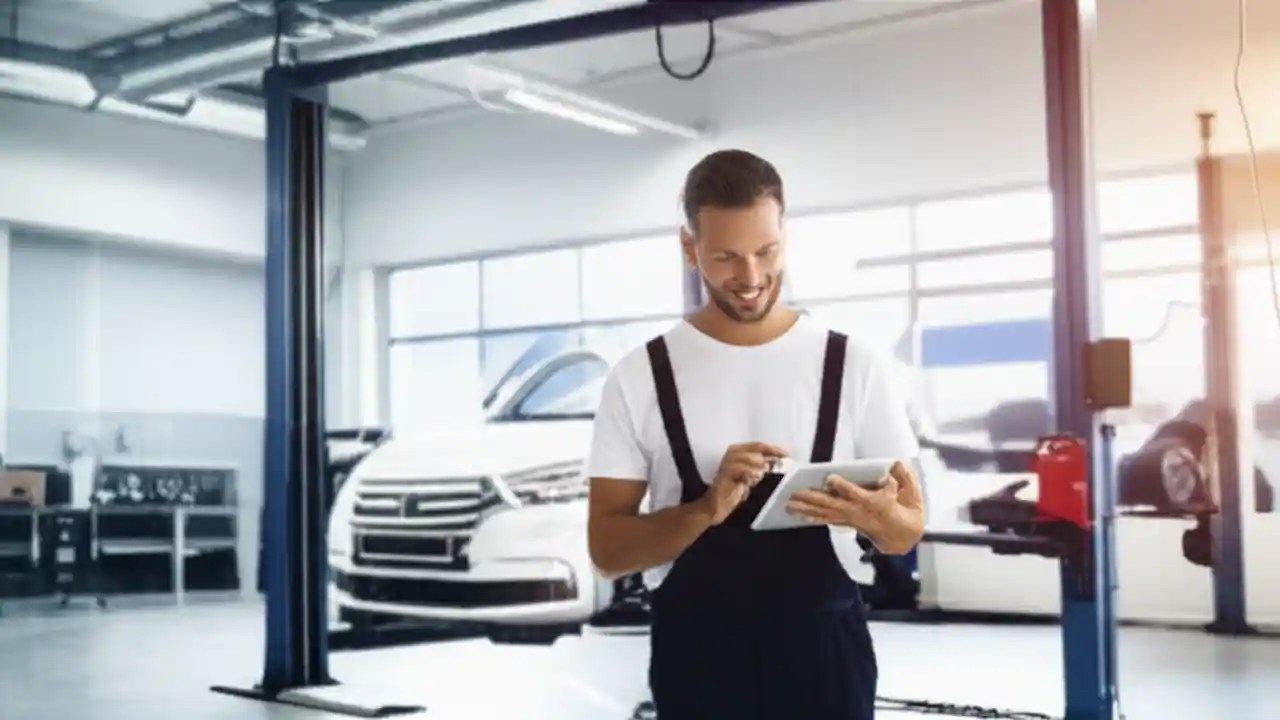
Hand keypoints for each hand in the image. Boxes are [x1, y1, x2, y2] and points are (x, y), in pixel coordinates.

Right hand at [696, 442, 788, 525]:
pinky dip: (750, 474)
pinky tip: (751, 482)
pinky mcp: (725, 474)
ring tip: (759, 478)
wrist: (715, 506)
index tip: (786, 454)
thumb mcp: (750, 477)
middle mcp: (731, 454)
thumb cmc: (733, 491)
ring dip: (759, 468)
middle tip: (779, 464)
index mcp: (737, 451)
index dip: (773, 449)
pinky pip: (742, 470)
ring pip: (750, 458)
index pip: (758, 445)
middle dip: (769, 456)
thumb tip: (777, 460)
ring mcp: (727, 463)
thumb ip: (761, 467)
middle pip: (756, 449)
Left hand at [785, 461, 924, 553]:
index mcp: (874, 503)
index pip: (855, 493)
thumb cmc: (906, 510)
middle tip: (794, 494)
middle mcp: (859, 512)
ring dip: (806, 510)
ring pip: (826, 514)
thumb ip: (902, 478)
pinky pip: (827, 520)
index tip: (829, 478)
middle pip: (832, 505)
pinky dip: (813, 518)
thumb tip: (894, 464)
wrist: (905, 536)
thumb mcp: (911, 493)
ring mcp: (852, 519)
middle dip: (812, 499)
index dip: (842, 486)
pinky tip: (799, 515)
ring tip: (789, 506)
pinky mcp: (848, 523)